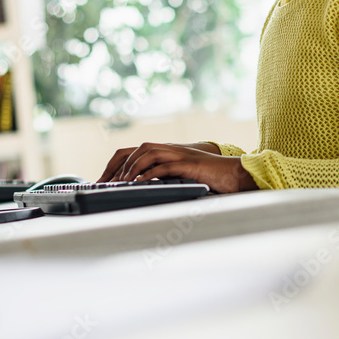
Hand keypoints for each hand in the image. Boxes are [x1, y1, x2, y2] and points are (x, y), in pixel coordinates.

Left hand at [97, 142, 256, 193]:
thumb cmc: (212, 178)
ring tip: (121, 183)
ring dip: (132, 167)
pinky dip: (150, 173)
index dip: (116, 164)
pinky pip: (165, 165)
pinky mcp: (189, 164)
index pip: (134, 151)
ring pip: (148, 152)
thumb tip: (143, 189)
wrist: (236, 174)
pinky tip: (139, 183)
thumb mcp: (182, 176)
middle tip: (105, 183)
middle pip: (137, 149)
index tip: (102, 180)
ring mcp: (180, 155)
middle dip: (118, 166)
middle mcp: (171, 150)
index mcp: (168, 152)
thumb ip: (164, 178)